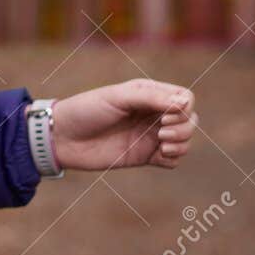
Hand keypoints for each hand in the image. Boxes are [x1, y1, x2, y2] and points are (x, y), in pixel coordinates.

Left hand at [43, 78, 196, 170]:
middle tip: (162, 132)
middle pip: (190, 119)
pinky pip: (173, 160)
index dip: (184, 108)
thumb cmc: (87, 110)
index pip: (185, 98)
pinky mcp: (145, 156)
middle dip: (184, 127)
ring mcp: (150, 135)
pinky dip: (173, 158)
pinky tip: (158, 155)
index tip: (164, 116)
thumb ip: (151, 98)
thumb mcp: (117, 98)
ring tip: (162, 144)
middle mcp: (153, 114)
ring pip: (185, 140)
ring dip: (182, 143)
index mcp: (149, 94)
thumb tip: (185, 102)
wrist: (64, 138)